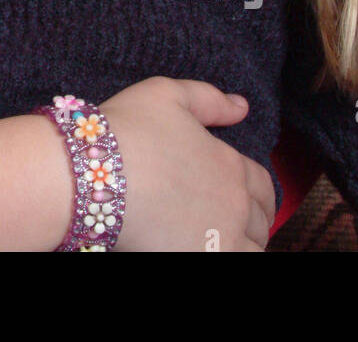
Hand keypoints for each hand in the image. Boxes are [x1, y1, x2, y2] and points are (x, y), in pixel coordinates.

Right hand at [99, 77, 274, 251]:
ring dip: (244, 245)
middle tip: (235, 226)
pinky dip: (230, 256)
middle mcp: (234, 202)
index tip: (249, 201)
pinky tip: (209, 250)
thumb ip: (209, 99)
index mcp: (229, 163)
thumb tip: (241, 106)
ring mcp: (221, 237)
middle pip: (262, 221)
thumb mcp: (166, 94)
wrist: (94, 173)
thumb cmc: (126, 130)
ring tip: (223, 243)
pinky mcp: (202, 258)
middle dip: (253, 223)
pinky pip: (236, 264)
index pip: (263, 185)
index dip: (257, 193)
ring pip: (253, 250)